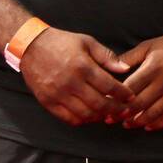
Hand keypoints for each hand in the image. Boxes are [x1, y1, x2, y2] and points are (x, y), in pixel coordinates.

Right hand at [20, 27, 134, 126]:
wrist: (30, 45)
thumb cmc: (62, 42)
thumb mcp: (87, 42)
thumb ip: (107, 57)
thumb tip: (126, 69)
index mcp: (82, 66)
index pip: (109, 86)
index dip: (124, 94)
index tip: (131, 97)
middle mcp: (70, 82)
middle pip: (99, 103)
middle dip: (116, 109)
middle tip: (125, 110)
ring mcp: (57, 94)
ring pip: (85, 114)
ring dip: (100, 117)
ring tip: (109, 113)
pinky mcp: (47, 102)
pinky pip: (68, 118)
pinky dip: (82, 120)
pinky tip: (90, 115)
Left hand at [119, 28, 162, 131]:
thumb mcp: (149, 46)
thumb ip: (129, 57)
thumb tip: (110, 68)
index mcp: (154, 68)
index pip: (129, 89)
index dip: (116, 99)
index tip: (106, 104)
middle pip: (139, 104)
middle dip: (122, 114)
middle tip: (111, 118)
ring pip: (153, 114)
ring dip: (137, 122)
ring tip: (127, 123)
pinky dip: (157, 124)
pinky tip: (147, 125)